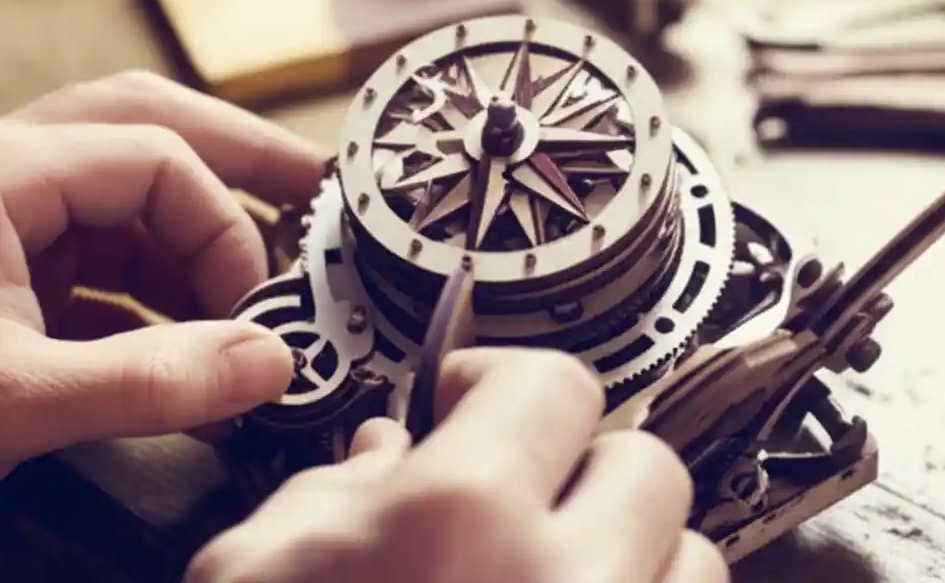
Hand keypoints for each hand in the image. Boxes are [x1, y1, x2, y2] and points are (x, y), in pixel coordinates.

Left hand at [0, 71, 326, 533]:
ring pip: (123, 188)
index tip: (256, 308)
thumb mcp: (9, 402)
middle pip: (144, 127)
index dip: (224, 230)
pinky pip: (99, 253)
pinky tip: (192, 327)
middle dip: (236, 160)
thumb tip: (269, 363)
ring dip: (196, 231)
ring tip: (261, 275)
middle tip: (315, 188)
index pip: (154, 160)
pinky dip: (157, 282)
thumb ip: (152, 380)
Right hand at [186, 348, 729, 582]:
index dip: (508, 382)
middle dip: (584, 468)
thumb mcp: (253, 576)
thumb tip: (384, 453)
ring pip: (691, 556)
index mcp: (458, 518)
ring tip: (560, 570)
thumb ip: (324, 493)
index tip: (479, 401)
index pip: (552, 381)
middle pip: (645, 463)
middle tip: (525, 496)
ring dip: (634, 550)